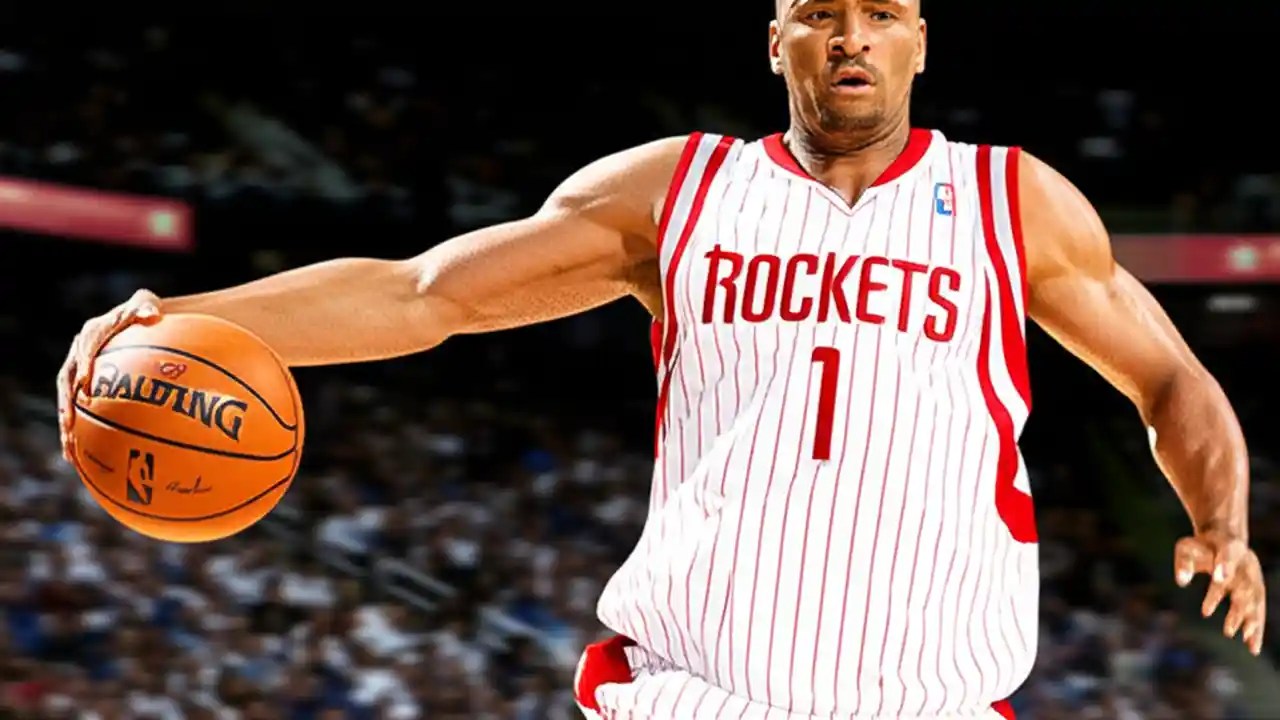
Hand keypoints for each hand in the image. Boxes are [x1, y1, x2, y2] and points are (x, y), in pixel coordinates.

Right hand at [57, 289, 162, 461]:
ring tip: (69, 451)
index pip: (84, 350)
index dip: (84, 366)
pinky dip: (81, 435)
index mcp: (90, 334)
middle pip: (66, 384)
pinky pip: (82, 413)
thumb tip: (151, 314)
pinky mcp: (87, 390)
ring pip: (68, 403)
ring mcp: (80, 374)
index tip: (86, 383)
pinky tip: (83, 460)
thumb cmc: (148, 313)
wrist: (142, 321)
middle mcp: (79, 356)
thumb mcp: (147, 304)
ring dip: (67, 427)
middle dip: (65, 406)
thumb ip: (146, 306)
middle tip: (69, 425)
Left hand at [1175, 530, 1266, 654]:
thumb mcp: (1187, 547)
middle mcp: (1246, 564)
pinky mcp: (1256, 588)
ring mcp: (1253, 577)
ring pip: (1255, 602)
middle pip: (1245, 587)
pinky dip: (1255, 626)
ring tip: (1246, 643)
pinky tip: (1251, 646)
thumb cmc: (1201, 545)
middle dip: (1238, 610)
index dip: (1225, 565)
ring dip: (1252, 622)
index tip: (1219, 578)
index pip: (1228, 555)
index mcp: (1230, 547)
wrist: (1224, 539)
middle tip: (1228, 630)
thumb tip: (1181, 582)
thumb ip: (1184, 562)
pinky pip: (1257, 609)